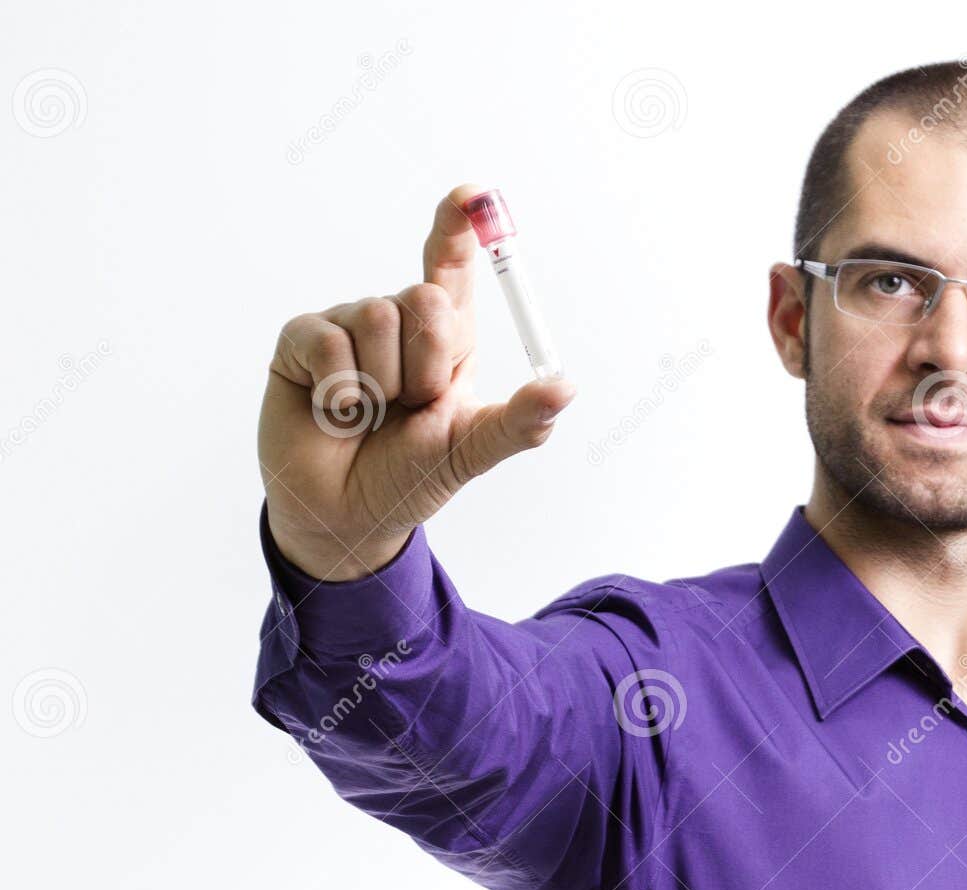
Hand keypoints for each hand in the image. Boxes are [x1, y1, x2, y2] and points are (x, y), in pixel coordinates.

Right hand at [258, 183, 573, 579]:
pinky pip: (327, 340)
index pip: (452, 270)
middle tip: (412, 406)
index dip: (460, 228)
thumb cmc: (408, 478)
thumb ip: (519, 422)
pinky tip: (335, 414)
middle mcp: (397, 323)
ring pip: (376, 317)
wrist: (346, 517)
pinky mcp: (301, 342)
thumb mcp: (469, 451)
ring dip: (381, 383)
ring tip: (370, 413)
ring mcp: (348, 327)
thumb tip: (566, 388)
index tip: (473, 194)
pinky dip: (340, 390)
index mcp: (445, 339)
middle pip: (426, 298)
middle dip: (428, 365)